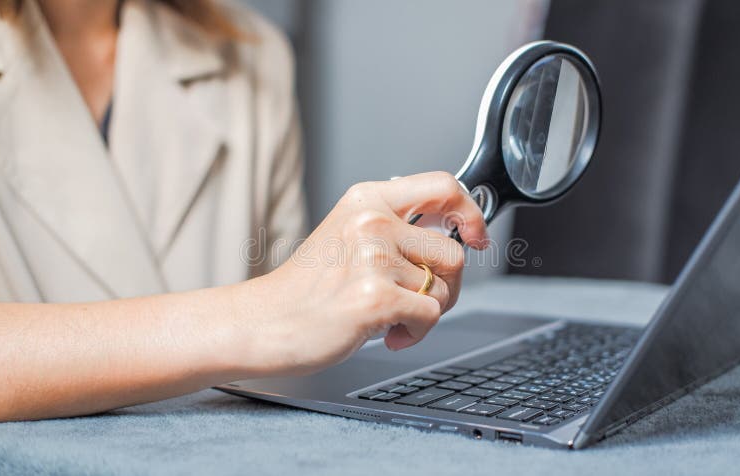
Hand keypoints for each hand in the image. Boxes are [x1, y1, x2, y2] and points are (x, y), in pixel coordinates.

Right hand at [229, 172, 488, 376]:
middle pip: (453, 252)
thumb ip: (395, 228)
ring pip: (443, 289)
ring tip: (391, 318)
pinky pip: (430, 316)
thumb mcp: (348, 236)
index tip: (476, 237)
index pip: (443, 187)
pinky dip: (416, 333)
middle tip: (416, 301)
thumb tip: (453, 232)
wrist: (263, 322)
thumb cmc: (307, 289)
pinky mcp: (374, 296)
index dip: (470, 214)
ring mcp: (372, 257)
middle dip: (445, 286)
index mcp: (366, 200)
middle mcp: (371, 222)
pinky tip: (388, 334)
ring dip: (425, 313)